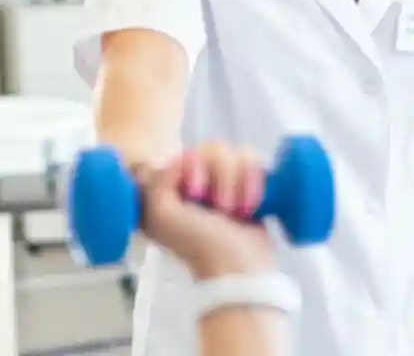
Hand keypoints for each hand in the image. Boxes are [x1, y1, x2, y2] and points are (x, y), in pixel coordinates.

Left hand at [137, 144, 273, 279]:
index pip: (185, 151)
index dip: (192, 166)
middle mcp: (197, 183)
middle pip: (213, 148)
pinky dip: (257, 183)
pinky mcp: (250, 186)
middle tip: (221, 206)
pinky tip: (252, 205)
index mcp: (171, 188)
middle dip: (222, 177)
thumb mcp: (160, 215)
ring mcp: (225, 184)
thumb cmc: (198, 245)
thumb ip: (156, 179)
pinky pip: (257, 163)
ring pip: (238, 154)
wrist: (238, 266)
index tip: (194, 191)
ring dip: (241, 182)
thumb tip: (182, 158)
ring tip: (238, 210)